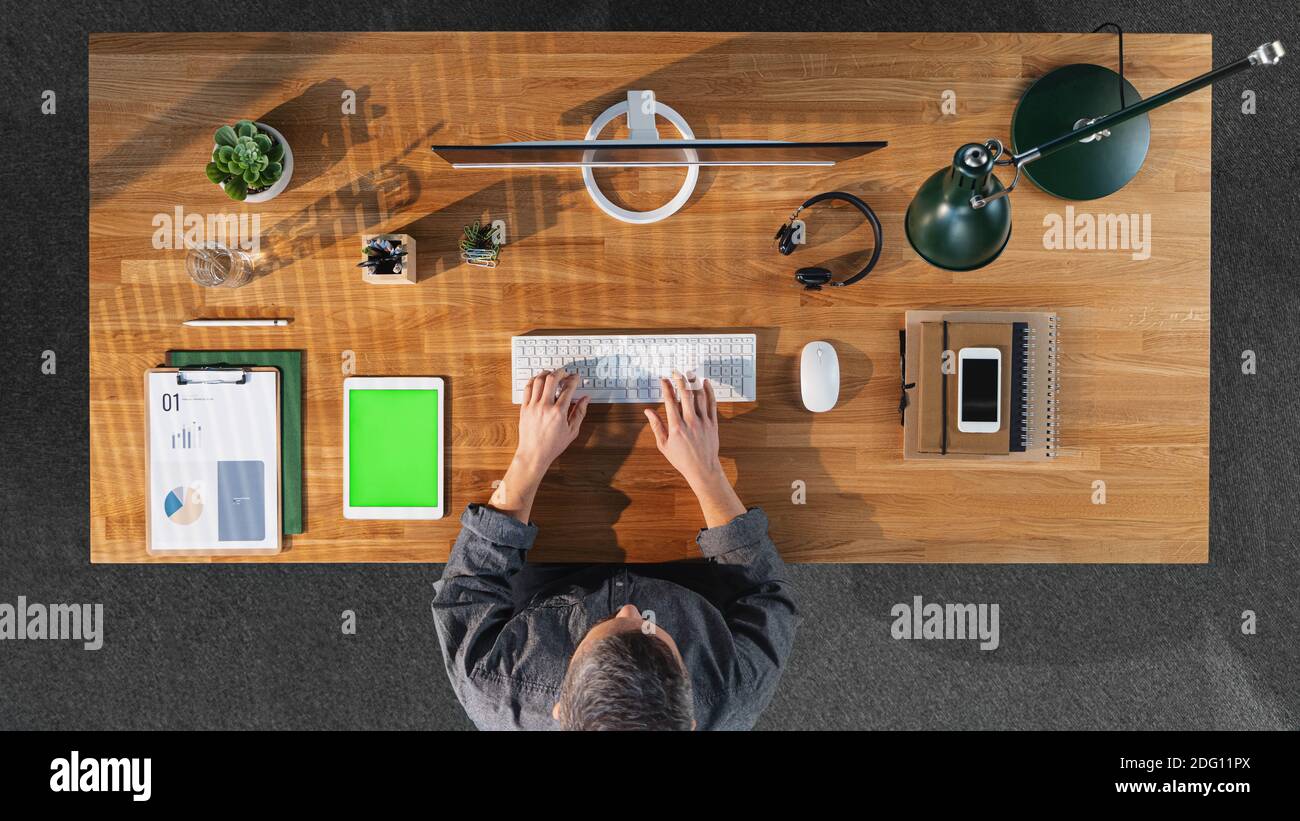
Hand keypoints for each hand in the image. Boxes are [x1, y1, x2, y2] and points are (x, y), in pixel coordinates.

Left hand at [515, 369, 589, 471]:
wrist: (534, 454)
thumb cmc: (553, 445)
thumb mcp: (572, 431)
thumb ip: (580, 412)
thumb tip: (586, 399)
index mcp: (559, 412)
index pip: (568, 388)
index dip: (574, 379)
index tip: (576, 377)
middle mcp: (545, 407)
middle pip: (552, 379)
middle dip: (560, 372)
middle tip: (564, 373)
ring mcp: (533, 406)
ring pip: (538, 381)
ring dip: (546, 374)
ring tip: (551, 374)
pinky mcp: (524, 408)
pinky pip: (527, 388)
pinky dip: (533, 381)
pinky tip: (538, 381)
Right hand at [644, 371, 745, 527]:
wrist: (702, 469)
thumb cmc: (681, 459)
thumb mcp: (664, 445)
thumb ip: (656, 426)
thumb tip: (648, 411)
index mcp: (676, 427)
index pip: (670, 401)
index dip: (666, 387)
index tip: (663, 379)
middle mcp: (690, 422)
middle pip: (685, 395)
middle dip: (680, 380)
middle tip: (676, 371)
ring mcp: (703, 422)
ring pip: (699, 397)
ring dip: (694, 383)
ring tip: (689, 373)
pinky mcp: (713, 424)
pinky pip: (712, 403)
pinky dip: (709, 391)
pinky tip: (705, 383)